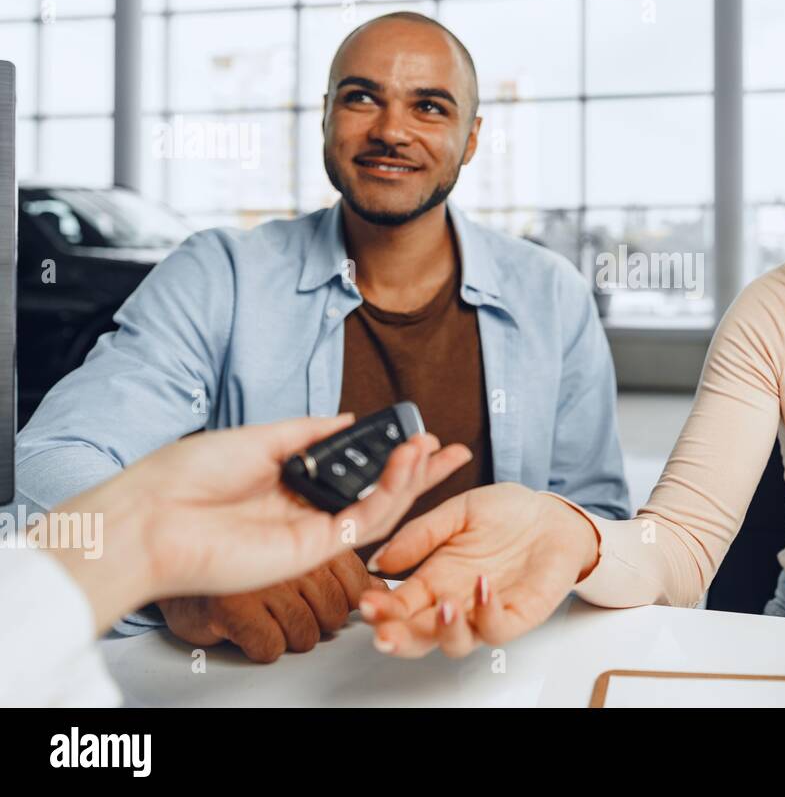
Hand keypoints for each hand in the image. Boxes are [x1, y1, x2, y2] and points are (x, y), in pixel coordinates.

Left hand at [53, 414, 471, 633]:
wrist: (151, 518)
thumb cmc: (186, 477)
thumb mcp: (257, 437)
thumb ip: (308, 432)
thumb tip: (349, 419)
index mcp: (290, 481)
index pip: (353, 469)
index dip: (388, 453)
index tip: (415, 433)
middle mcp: (304, 509)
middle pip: (375, 491)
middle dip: (417, 472)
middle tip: (449, 449)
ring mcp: (309, 532)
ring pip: (378, 509)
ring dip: (410, 479)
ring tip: (432, 451)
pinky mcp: (310, 551)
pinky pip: (362, 523)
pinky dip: (389, 494)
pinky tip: (405, 465)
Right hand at [158, 552, 385, 662]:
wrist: (173, 553)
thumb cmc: (239, 553)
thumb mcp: (298, 554)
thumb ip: (342, 570)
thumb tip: (380, 589)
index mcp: (314, 535)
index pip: (357, 585)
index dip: (348, 600)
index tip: (334, 601)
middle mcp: (293, 554)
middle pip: (336, 613)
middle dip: (317, 619)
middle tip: (290, 607)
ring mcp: (265, 580)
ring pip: (307, 635)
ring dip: (288, 634)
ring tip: (269, 614)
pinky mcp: (235, 606)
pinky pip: (271, 646)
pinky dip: (260, 645)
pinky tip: (250, 625)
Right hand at [358, 485, 598, 658]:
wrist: (554, 514)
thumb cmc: (509, 513)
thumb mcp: (459, 510)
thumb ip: (421, 534)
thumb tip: (381, 559)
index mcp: (435, 578)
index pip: (399, 606)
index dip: (381, 610)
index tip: (366, 604)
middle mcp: (455, 601)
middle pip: (418, 637)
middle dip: (399, 639)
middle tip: (385, 633)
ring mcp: (485, 611)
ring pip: (455, 644)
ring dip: (443, 631)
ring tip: (443, 607)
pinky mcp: (518, 615)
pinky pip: (497, 628)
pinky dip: (487, 614)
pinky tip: (482, 587)